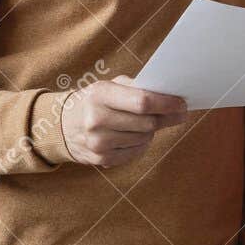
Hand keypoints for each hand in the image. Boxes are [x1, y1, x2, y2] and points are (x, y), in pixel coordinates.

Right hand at [59, 75, 188, 167]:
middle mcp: (96, 120)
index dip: (167, 104)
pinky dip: (141, 143)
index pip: (142, 102)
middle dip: (166, 117)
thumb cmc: (95, 101)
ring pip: (144, 138)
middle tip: (177, 113)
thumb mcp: (110, 86)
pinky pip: (136, 151)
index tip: (182, 104)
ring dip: (151, 130)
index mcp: (100, 95)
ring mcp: (98, 142)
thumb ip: (138, 88)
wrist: (61, 125)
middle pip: (147, 123)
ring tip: (144, 122)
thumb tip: (172, 97)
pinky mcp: (101, 159)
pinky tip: (132, 135)